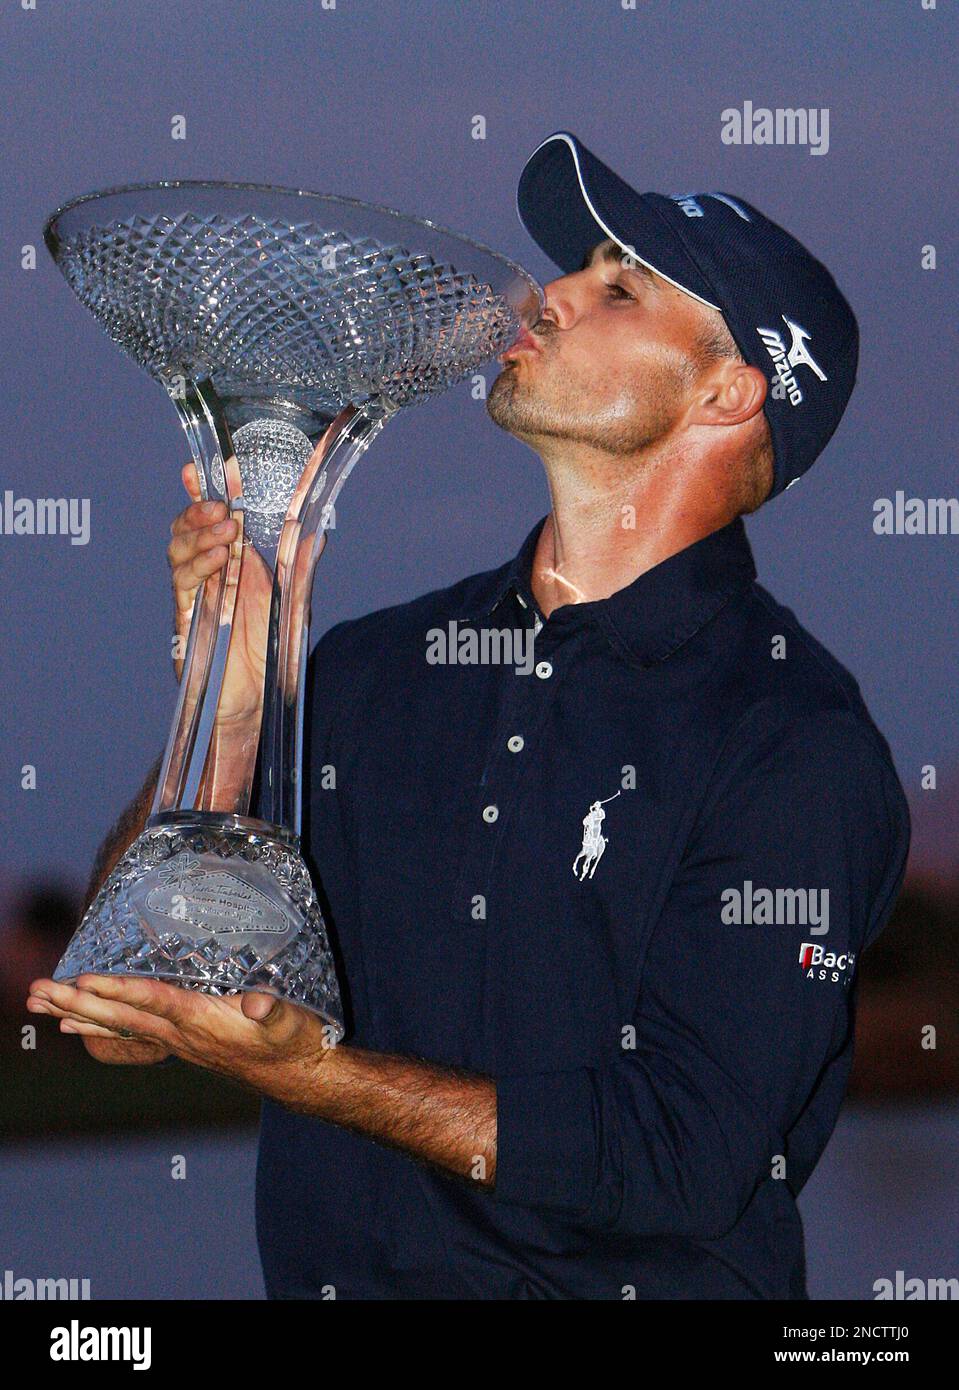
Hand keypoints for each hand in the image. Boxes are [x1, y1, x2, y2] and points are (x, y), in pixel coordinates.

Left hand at [26, 975, 335, 1100]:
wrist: (294, 1072)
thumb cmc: (292, 1040)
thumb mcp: (289, 1020)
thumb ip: (271, 1009)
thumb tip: (256, 1005)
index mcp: (202, 1021)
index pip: (152, 1002)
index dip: (119, 991)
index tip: (83, 980)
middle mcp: (179, 1033)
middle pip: (119, 1017)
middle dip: (76, 1003)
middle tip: (35, 992)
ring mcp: (174, 1039)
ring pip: (115, 1025)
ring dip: (74, 1013)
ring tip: (37, 1004)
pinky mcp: (175, 1039)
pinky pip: (125, 1032)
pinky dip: (94, 1025)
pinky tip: (70, 1023)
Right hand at [167, 461, 273, 726]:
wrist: (255, 697)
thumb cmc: (268, 650)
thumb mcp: (293, 604)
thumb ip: (299, 569)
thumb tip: (316, 535)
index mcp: (231, 561)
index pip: (211, 518)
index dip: (203, 491)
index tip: (208, 468)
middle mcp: (209, 573)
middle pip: (187, 528)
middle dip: (200, 509)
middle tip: (224, 504)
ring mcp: (195, 594)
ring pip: (178, 550)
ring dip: (199, 534)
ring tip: (226, 529)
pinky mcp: (186, 618)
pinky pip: (183, 584)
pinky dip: (198, 566)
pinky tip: (218, 559)